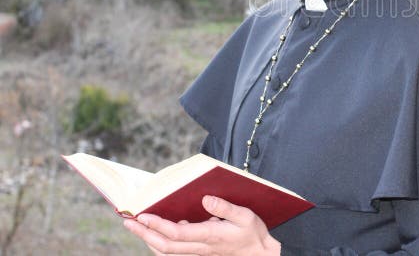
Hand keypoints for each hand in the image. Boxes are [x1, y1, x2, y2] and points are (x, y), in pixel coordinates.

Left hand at [123, 195, 280, 254]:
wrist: (260, 255)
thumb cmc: (254, 234)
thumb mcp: (246, 216)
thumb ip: (225, 208)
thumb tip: (206, 199)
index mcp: (209, 236)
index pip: (176, 233)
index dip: (157, 225)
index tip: (142, 216)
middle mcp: (200, 247)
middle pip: (164, 245)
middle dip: (144, 234)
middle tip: (127, 222)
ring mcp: (198, 252)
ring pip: (166, 251)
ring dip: (148, 239)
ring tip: (137, 227)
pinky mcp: (199, 252)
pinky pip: (174, 251)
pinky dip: (160, 243)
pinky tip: (157, 233)